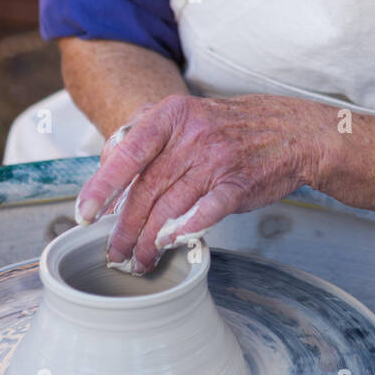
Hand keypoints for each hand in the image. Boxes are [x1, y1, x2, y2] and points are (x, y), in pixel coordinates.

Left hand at [74, 93, 331, 272]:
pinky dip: (187, 229)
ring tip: (140, 260)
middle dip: (125, 228)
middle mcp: (193, 134)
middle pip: (147, 189)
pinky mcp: (239, 182)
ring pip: (171, 207)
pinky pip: (207, 211)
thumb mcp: (183, 115)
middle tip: (114, 253)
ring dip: (150, 241)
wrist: (289, 130)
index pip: (128, 152)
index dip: (102, 186)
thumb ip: (143, 136)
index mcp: (172, 114)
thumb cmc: (226, 128)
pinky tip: (172, 243)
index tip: (84, 214)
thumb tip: (105, 167)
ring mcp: (218, 158)